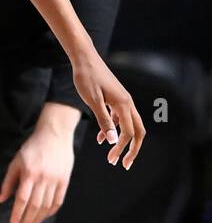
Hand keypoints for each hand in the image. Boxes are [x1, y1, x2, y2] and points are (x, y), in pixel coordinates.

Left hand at [0, 124, 74, 222]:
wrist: (54, 136)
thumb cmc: (31, 149)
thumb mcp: (15, 162)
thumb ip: (8, 182)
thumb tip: (0, 199)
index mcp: (29, 174)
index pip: (22, 199)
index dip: (17, 213)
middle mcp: (43, 179)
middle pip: (35, 206)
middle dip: (27, 219)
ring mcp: (55, 181)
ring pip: (47, 206)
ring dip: (39, 219)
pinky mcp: (64, 181)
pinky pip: (58, 201)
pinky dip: (50, 212)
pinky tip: (44, 217)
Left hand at [72, 51, 144, 168]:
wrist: (84, 58)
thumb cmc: (86, 77)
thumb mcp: (92, 100)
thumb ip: (103, 120)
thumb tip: (113, 140)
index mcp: (124, 105)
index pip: (129, 133)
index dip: (123, 149)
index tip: (113, 160)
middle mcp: (127, 103)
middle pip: (137, 131)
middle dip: (132, 149)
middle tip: (124, 164)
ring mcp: (122, 100)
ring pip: (128, 125)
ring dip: (121, 140)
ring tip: (111, 155)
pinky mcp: (115, 98)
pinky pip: (119, 118)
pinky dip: (112, 129)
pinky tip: (100, 137)